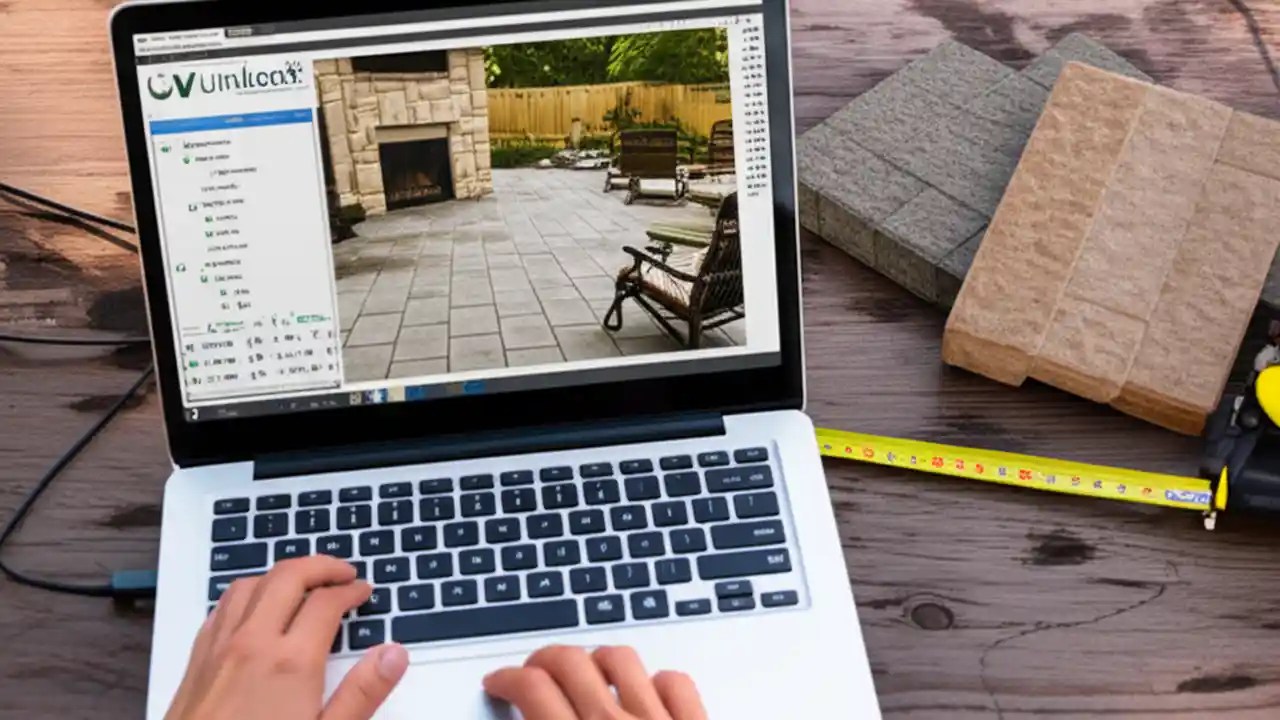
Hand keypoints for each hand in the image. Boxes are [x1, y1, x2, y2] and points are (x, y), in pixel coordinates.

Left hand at [166, 556, 408, 719]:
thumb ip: (361, 694)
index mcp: (291, 663)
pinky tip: (258, 605)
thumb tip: (393, 655)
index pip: (327, 602)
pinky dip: (249, 592)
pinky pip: (223, 606)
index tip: (363, 591)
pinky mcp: (196, 660)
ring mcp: (219, 648)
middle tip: (342, 573)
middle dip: (321, 567)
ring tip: (305, 582)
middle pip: (288, 577)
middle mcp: (252, 644)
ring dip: (283, 574)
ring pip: (252, 583)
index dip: (351, 590)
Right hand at [485, 645, 705, 719]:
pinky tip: (646, 692)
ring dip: (595, 662)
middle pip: (569, 663)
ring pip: (620, 659)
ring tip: (585, 675)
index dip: (505, 679)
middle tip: (531, 673)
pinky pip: (675, 683)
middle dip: (542, 660)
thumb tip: (525, 713)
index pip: (530, 689)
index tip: (498, 684)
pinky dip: (657, 681)